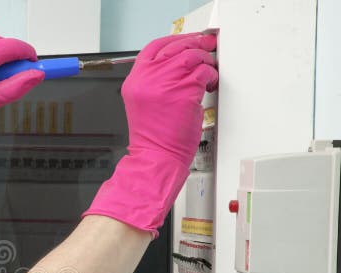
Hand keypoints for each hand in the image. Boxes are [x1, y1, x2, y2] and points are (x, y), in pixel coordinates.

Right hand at [123, 32, 217, 166]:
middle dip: (194, 44)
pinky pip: (203, 72)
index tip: (187, 40)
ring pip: (191, 56)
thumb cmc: (154, 137)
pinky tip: (210, 84)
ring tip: (208, 69)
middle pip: (173, 48)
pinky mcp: (184, 92)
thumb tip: (180, 65)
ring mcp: (165, 84)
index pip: (153, 48)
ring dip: (205, 60)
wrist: (155, 157)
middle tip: (206, 46)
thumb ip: (156, 82)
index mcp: (134, 82)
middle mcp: (146, 80)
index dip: (173, 41)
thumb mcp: (146, 103)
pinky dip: (211, 76)